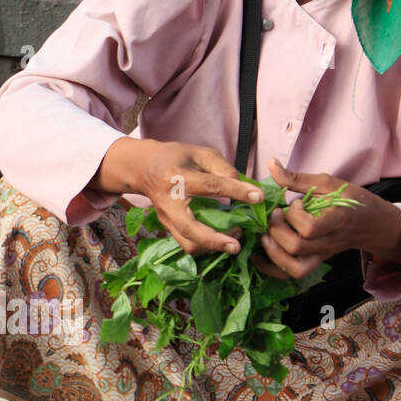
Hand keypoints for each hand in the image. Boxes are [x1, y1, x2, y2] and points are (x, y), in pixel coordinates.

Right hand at [92, 138, 265, 255]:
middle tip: (238, 244)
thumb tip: (243, 188)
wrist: (142, 169)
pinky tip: (222, 239)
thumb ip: (222, 168)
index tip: (258, 197)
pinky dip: (208, 246)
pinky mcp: (169, 229)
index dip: (237, 191)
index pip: (210, 186)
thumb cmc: (175, 158)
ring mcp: (167, 220)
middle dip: (216, 240)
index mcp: (177, 178)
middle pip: (191, 229)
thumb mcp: (199, 153)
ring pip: (189, 244)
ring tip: (234, 239)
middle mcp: (169, 203)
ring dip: (214, 247)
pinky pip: (189, 244)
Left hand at [255, 158, 400, 280]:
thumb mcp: (327, 183)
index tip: (295, 202)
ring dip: (273, 253)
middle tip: (275, 216)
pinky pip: (293, 274)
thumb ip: (297, 178)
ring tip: (267, 235)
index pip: (310, 228)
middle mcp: (328, 242)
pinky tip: (261, 255)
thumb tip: (271, 164)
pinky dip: (273, 268)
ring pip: (294, 268)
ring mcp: (321, 255)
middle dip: (277, 231)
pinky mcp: (315, 262)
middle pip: (297, 248)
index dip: (295, 216)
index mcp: (336, 220)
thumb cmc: (350, 200)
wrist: (371, 223)